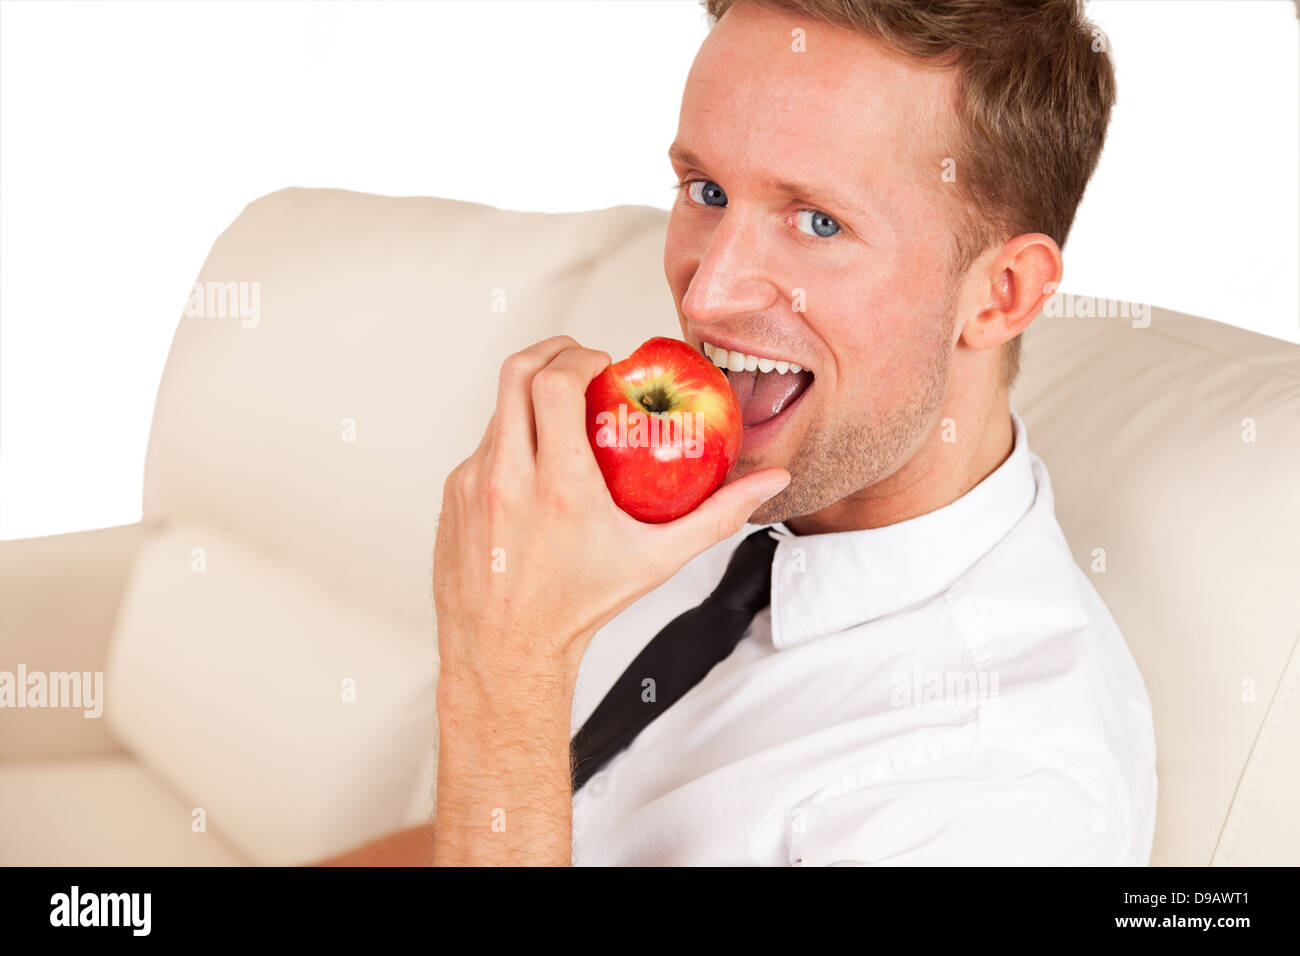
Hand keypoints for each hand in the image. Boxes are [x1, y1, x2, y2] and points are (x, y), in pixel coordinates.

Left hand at [432, 334, 790, 689]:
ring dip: (531, 398)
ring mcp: (471, 484)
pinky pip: (483, 445)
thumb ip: (716, 516)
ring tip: (564, 414)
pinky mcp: (453, 494)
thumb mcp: (656, 560)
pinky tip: (537, 462)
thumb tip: (767, 483)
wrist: (506, 652)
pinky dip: (512, 438)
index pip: (554, 382)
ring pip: (499, 409)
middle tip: (577, 360)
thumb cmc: (577, 608)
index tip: (599, 364)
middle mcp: (507, 478)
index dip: (579, 357)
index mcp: (558, 486)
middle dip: (550, 351)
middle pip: (516, 372)